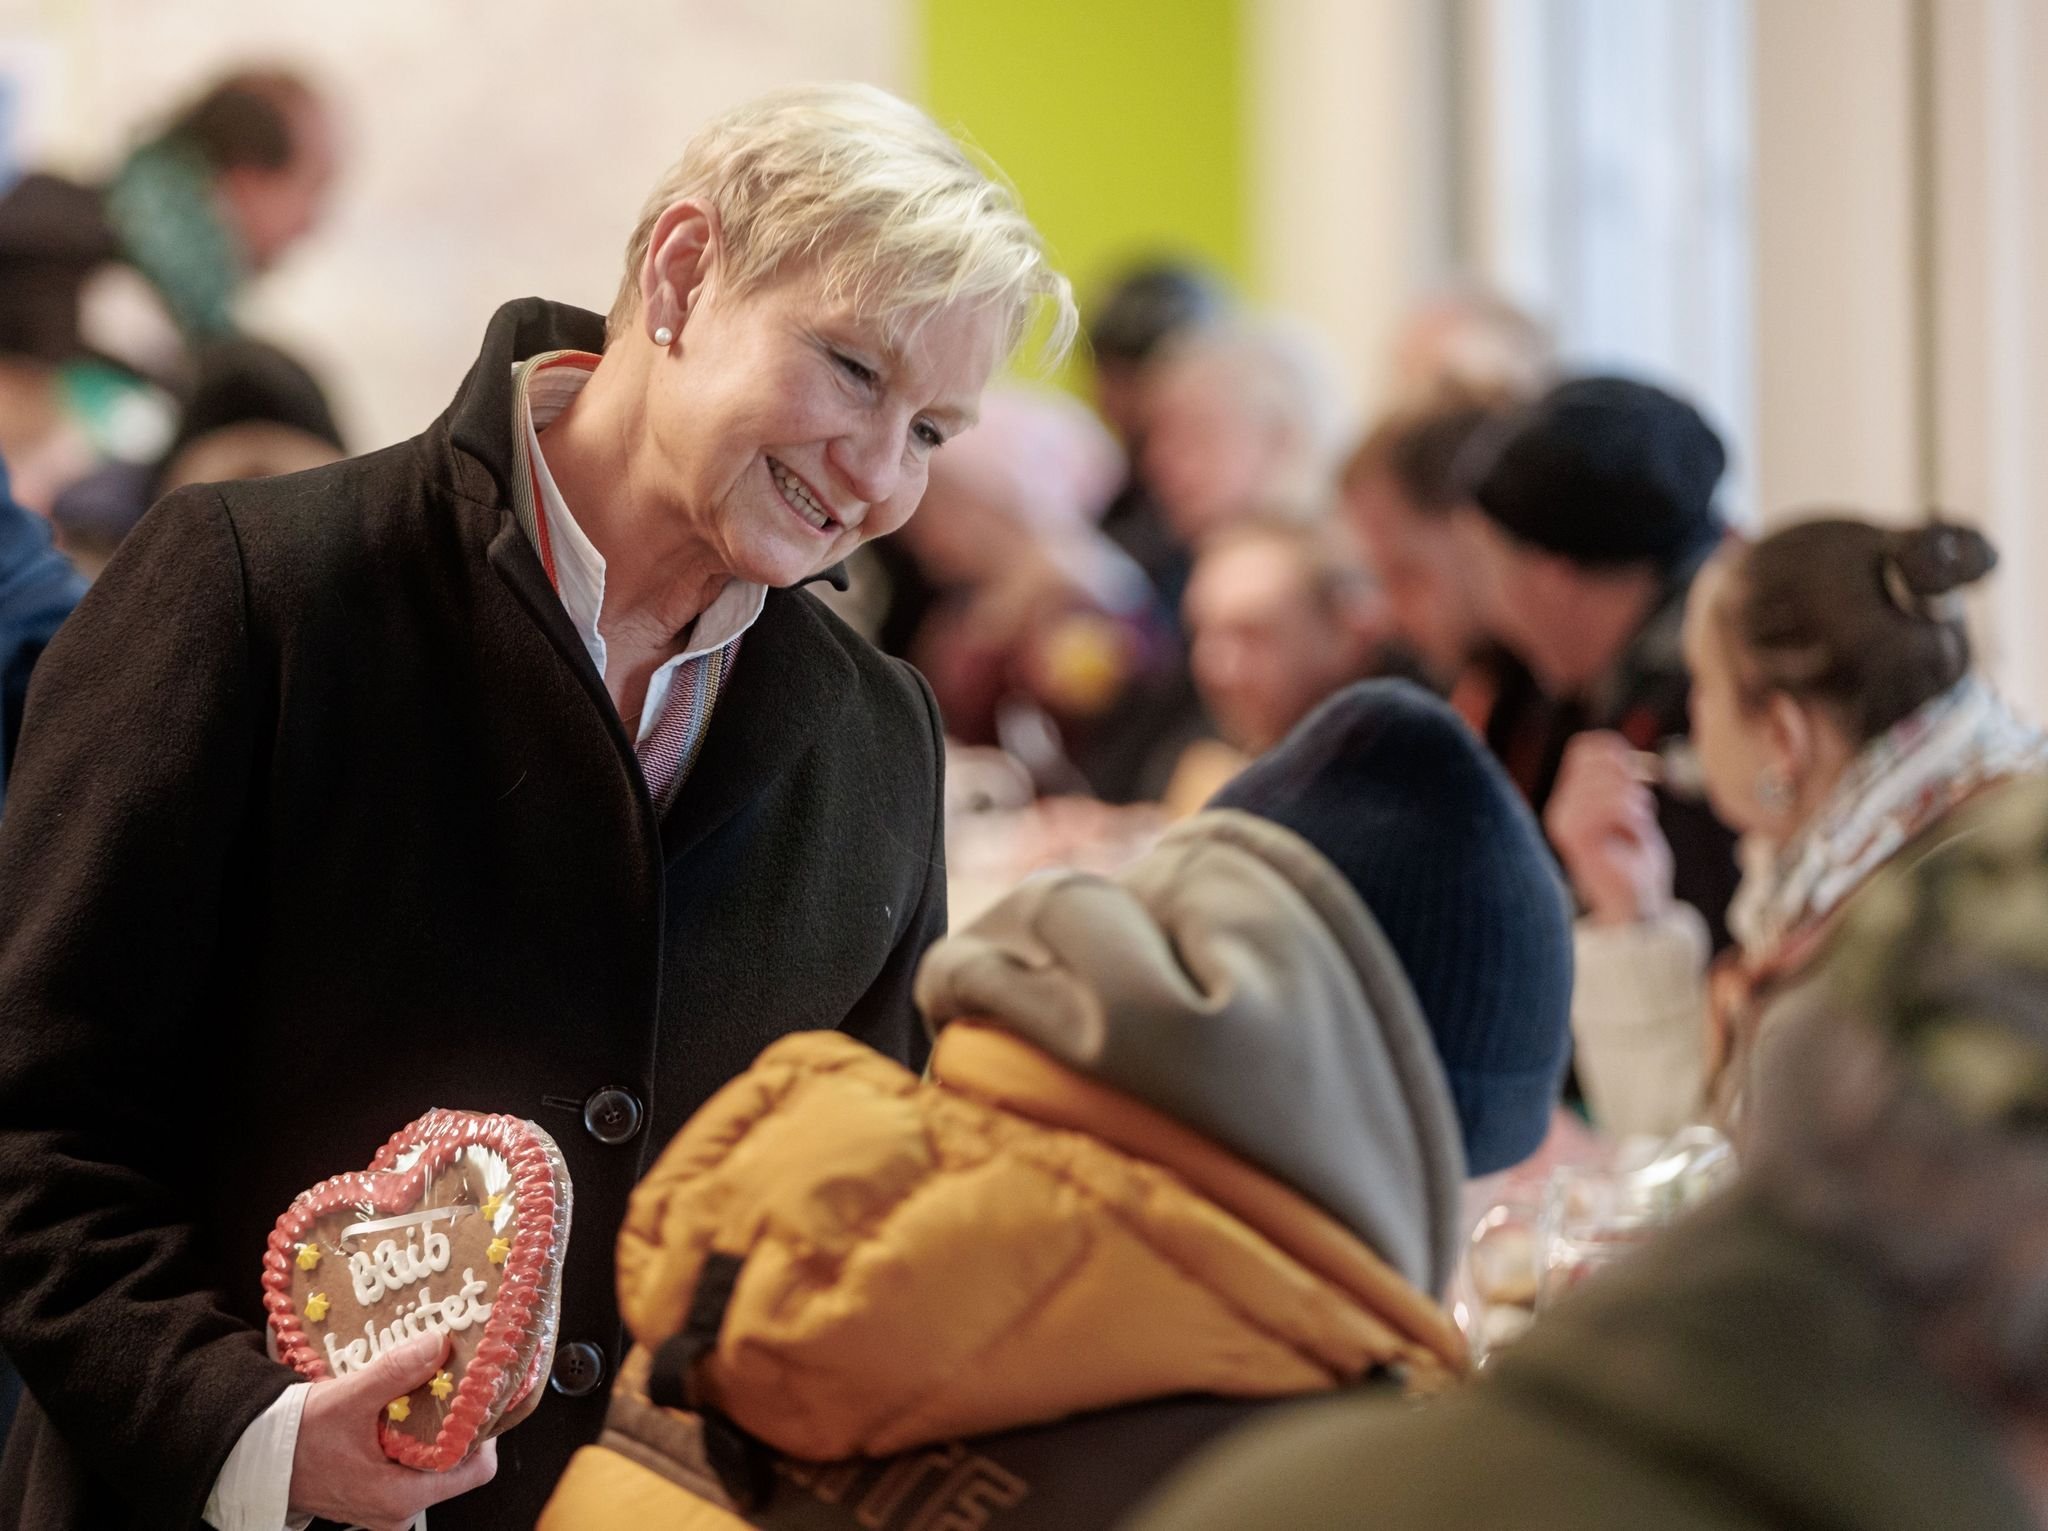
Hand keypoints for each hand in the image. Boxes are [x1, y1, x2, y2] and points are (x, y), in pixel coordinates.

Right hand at [288, 1332, 497, 1530]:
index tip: (482, 1393)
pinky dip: (416, 1436)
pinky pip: (413, 1466)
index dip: (485, 1429)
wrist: (255, 1456)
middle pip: (460, 1465)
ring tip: (435, 1388)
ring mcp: (388, 1506)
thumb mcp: (349, 1398)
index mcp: (401, 1497)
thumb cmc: (298, 1436)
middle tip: (461, 1381)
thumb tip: (439, 1344)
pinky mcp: (377, 1495)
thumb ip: (395, 1373)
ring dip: (438, 1427)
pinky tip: (409, 1406)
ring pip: (436, 1464)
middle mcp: (399, 1511)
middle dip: (461, 1423)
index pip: (476, 1469)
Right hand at [1545, 732, 1675, 925]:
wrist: (1634, 907)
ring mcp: (1565, 822)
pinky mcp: (1577, 837)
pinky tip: (1634, 836)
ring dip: (1635, 801)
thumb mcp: (1632, 812)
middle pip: (1598, 760)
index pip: (1585, 748)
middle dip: (1631, 778)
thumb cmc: (1636, 862)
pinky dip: (1634, 817)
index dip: (1618, 753)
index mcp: (1570, 800)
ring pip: (1608, 783)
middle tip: (1641, 809)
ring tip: (1638, 825)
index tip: (1640, 778)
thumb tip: (1622, 749)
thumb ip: (1623, 782)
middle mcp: (1560, 808)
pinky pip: (1612, 806)